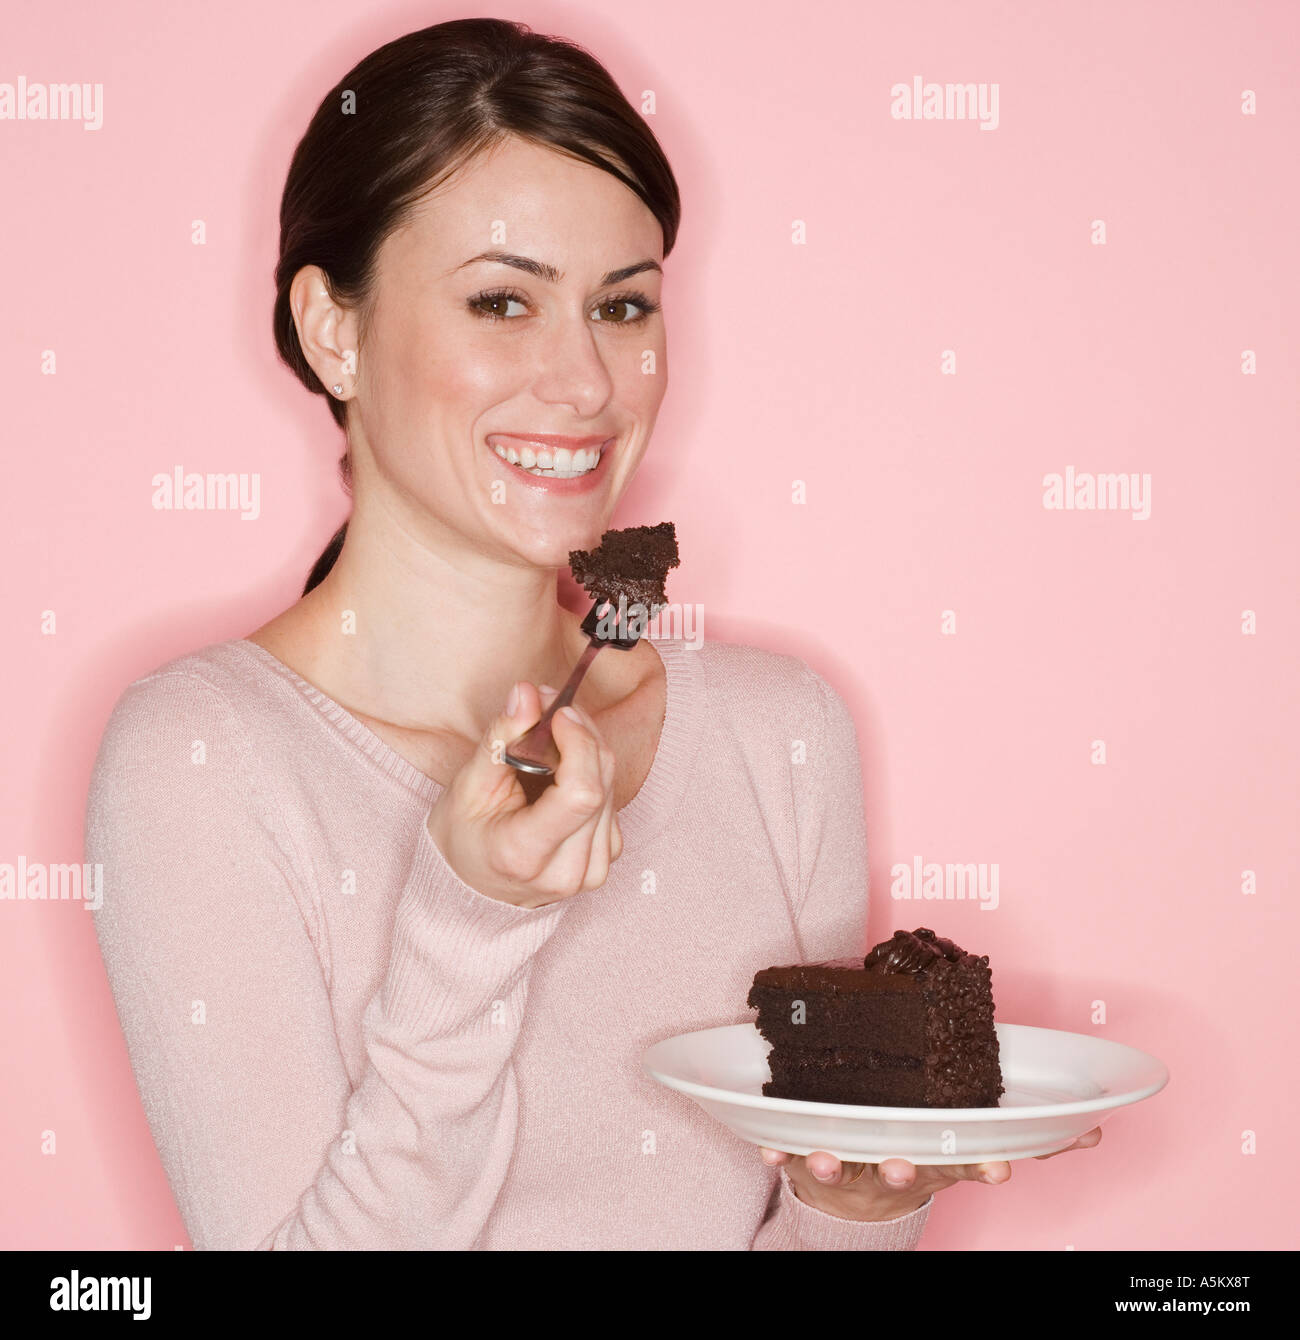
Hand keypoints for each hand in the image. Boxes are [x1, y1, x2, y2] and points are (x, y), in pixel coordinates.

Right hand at [426, 682, 621, 907]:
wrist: (471, 888)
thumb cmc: (464, 838)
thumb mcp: (468, 785)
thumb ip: (501, 737)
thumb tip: (528, 692)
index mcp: (525, 854)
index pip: (582, 794)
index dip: (578, 742)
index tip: (557, 713)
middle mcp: (567, 871)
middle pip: (600, 784)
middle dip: (581, 734)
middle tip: (549, 710)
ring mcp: (591, 872)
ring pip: (612, 789)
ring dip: (588, 752)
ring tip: (551, 741)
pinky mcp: (606, 861)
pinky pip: (613, 803)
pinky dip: (592, 777)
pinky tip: (562, 775)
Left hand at [759, 1126, 1102, 1221]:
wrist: (851, 1199)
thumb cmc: (913, 1149)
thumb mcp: (966, 1147)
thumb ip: (1027, 1136)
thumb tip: (1094, 1129)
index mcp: (934, 1159)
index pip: (963, 1166)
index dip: (979, 1168)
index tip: (997, 1169)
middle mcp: (894, 1165)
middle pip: (901, 1170)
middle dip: (903, 1168)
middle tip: (903, 1164)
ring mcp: (850, 1165)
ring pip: (843, 1165)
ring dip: (832, 1163)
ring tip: (823, 1156)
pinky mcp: (808, 1158)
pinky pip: (787, 1154)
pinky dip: (776, 1151)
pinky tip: (765, 1145)